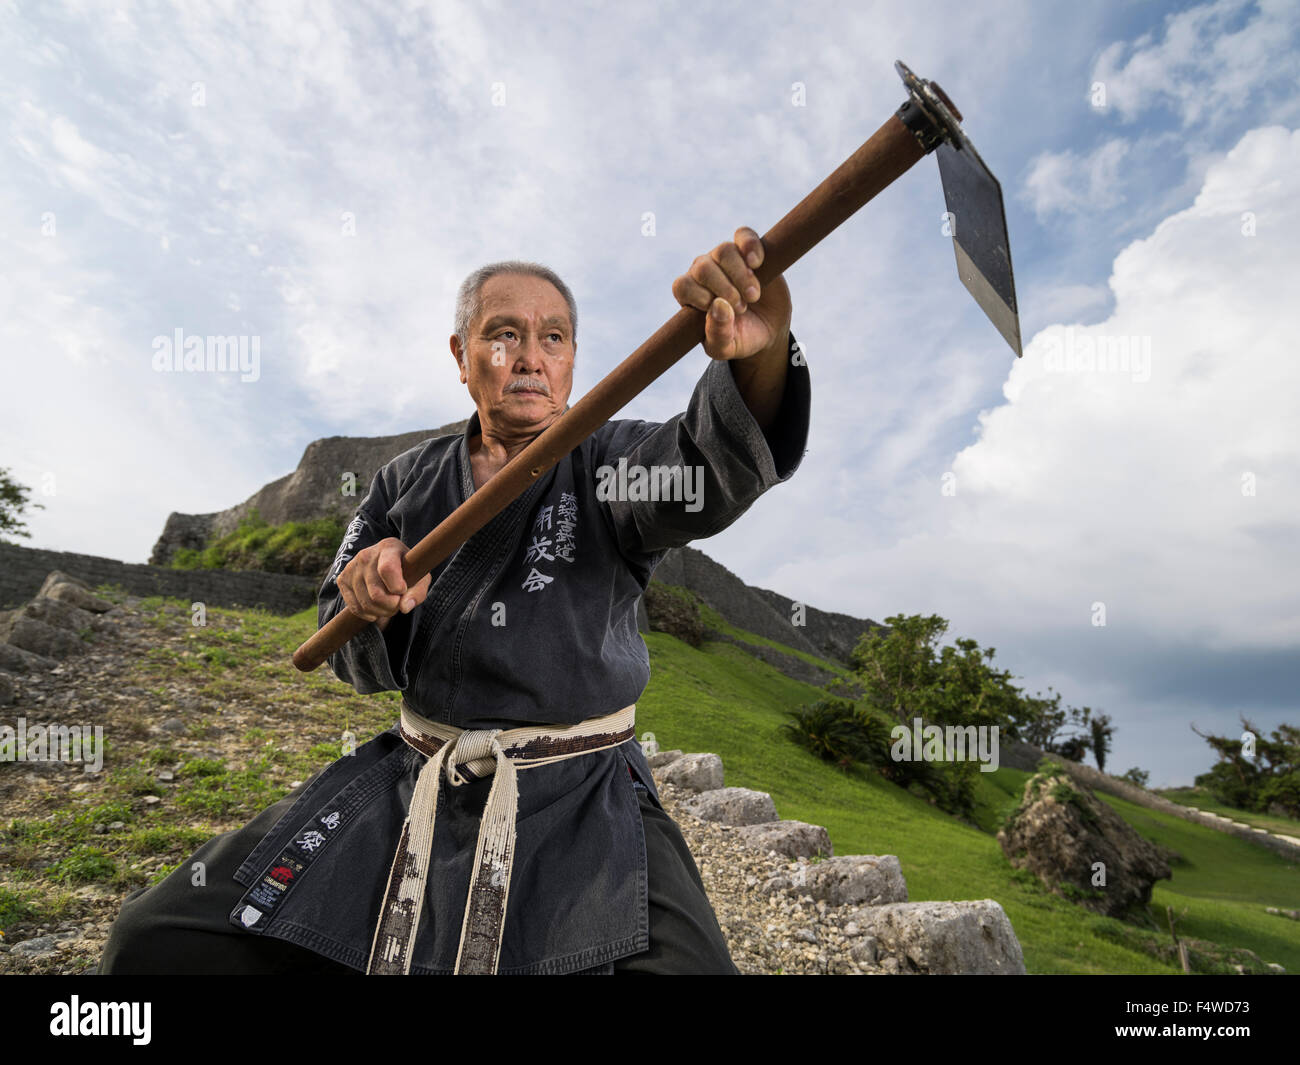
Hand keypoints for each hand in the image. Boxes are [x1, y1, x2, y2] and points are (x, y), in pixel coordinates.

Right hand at [338, 537, 431, 631]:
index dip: (396, 586)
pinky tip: (376, 609)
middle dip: (391, 606)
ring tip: (389, 606)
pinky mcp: (342, 579)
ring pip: (366, 603)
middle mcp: (366, 555)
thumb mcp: (420, 578)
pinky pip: (354, 607)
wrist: (385, 563)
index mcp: (388, 548)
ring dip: (381, 612)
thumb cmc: (407, 571)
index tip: (402, 591)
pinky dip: (368, 614)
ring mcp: (352, 567)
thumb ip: (418, 592)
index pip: (387, 569)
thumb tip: (404, 607)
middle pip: (376, 593)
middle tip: (398, 603)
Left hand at [671, 226, 791, 360]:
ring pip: (723, 251)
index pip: (682, 285)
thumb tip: (718, 306)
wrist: (769, 328)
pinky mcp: (748, 249)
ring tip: (752, 295)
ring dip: (739, 274)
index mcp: (691, 295)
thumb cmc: (741, 338)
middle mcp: (703, 273)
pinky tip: (757, 263)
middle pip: (702, 267)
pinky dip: (750, 246)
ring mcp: (725, 259)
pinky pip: (743, 235)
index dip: (700, 297)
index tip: (723, 312)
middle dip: (723, 288)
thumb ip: (718, 334)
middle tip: (742, 308)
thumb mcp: (727, 347)